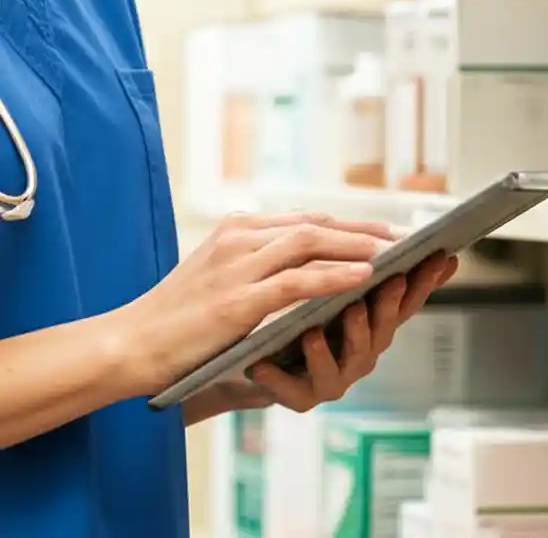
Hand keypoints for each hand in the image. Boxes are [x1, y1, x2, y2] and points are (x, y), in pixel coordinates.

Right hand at [114, 212, 392, 396]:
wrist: (127, 345)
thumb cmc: (177, 318)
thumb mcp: (221, 276)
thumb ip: (260, 261)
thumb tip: (310, 257)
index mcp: (236, 229)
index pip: (305, 218)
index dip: (350, 223)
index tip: (385, 230)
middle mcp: (238, 238)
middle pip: (316, 224)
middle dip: (364, 230)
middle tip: (403, 239)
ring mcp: (237, 267)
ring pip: (311, 243)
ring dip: (358, 246)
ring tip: (394, 254)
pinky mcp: (237, 300)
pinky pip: (298, 281)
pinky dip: (336, 275)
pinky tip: (365, 276)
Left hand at [244, 252, 457, 411]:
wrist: (249, 364)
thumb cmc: (293, 322)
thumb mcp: (325, 288)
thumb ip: (350, 266)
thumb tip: (389, 227)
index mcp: (370, 325)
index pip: (404, 300)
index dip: (425, 281)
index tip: (443, 257)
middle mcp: (358, 353)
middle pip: (381, 332)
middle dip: (388, 306)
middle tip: (392, 281)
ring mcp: (331, 377)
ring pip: (342, 365)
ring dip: (336, 344)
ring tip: (318, 328)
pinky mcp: (296, 397)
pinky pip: (291, 391)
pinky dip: (278, 377)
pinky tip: (262, 364)